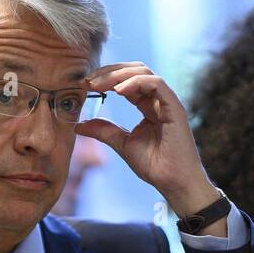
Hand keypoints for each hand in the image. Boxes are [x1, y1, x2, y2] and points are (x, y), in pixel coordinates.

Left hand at [76, 62, 221, 230]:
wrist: (173, 182)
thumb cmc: (155, 166)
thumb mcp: (122, 144)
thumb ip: (104, 131)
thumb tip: (79, 125)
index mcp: (147, 106)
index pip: (126, 81)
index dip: (105, 79)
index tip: (84, 85)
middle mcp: (158, 99)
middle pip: (133, 70)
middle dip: (109, 72)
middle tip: (88, 81)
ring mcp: (167, 101)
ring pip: (143, 71)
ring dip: (118, 74)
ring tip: (98, 85)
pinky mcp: (174, 106)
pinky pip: (156, 83)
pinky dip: (136, 82)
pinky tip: (118, 91)